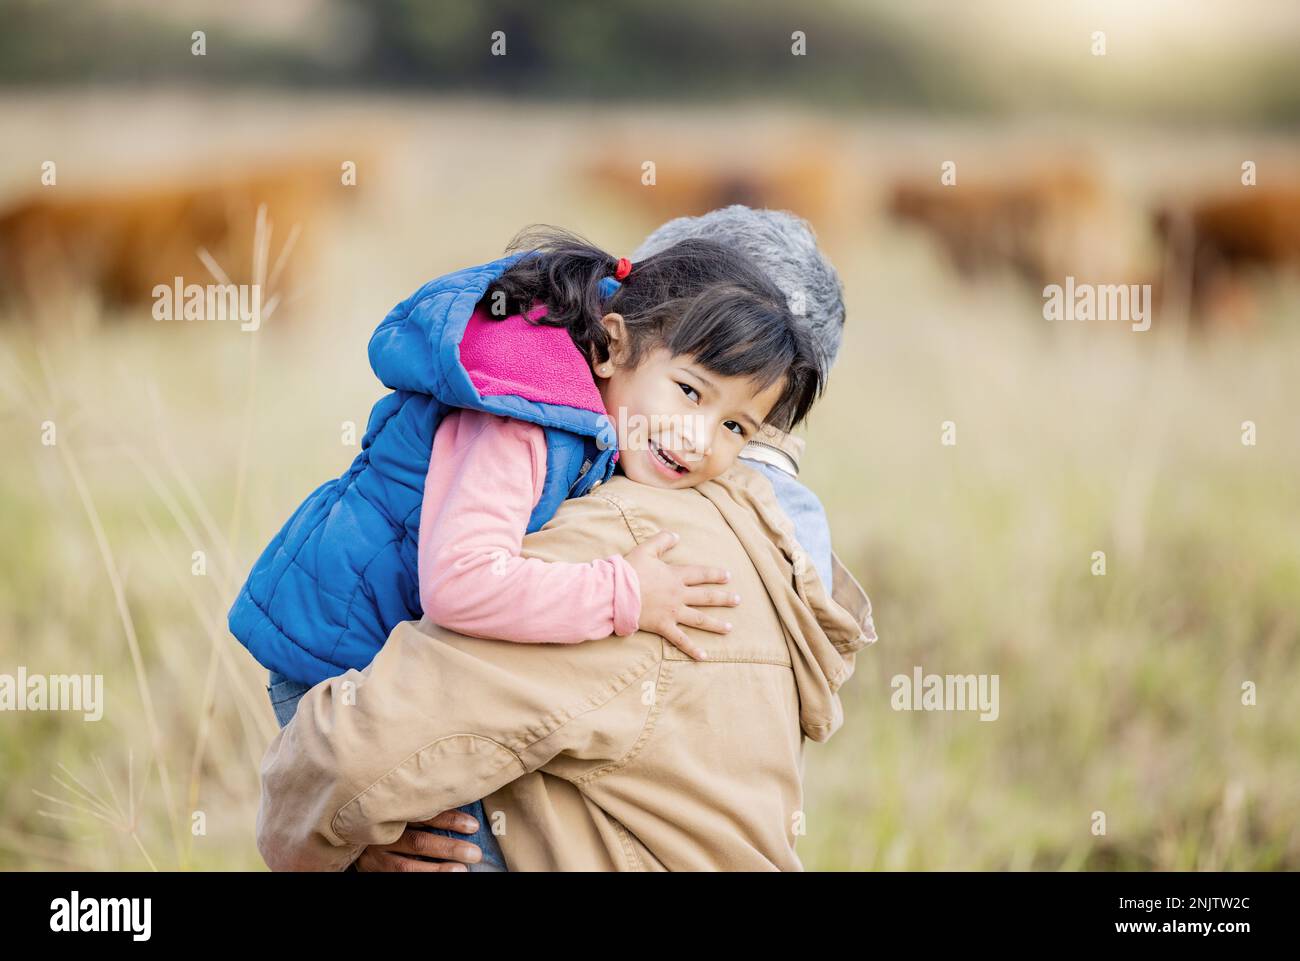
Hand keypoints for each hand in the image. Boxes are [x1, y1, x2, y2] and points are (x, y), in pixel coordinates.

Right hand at [352, 809, 482, 871]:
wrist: (350, 833)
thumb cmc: (386, 814)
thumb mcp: (401, 804)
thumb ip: (423, 804)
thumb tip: (461, 795)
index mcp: (390, 809)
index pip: (423, 814)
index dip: (450, 820)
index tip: (474, 826)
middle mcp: (380, 833)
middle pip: (417, 841)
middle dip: (448, 847)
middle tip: (475, 853)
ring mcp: (374, 855)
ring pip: (406, 865)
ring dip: (435, 870)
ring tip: (460, 871)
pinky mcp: (372, 870)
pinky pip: (396, 875)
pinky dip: (420, 877)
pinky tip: (439, 878)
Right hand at [622, 530, 739, 659]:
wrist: (616, 592)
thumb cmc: (629, 571)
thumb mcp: (645, 549)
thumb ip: (662, 540)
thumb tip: (676, 535)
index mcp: (675, 576)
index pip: (700, 574)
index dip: (715, 574)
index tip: (728, 576)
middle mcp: (678, 595)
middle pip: (706, 597)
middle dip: (723, 598)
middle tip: (738, 600)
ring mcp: (673, 612)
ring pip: (699, 619)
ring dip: (716, 624)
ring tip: (729, 628)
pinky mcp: (663, 626)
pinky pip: (681, 640)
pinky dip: (692, 649)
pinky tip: (704, 656)